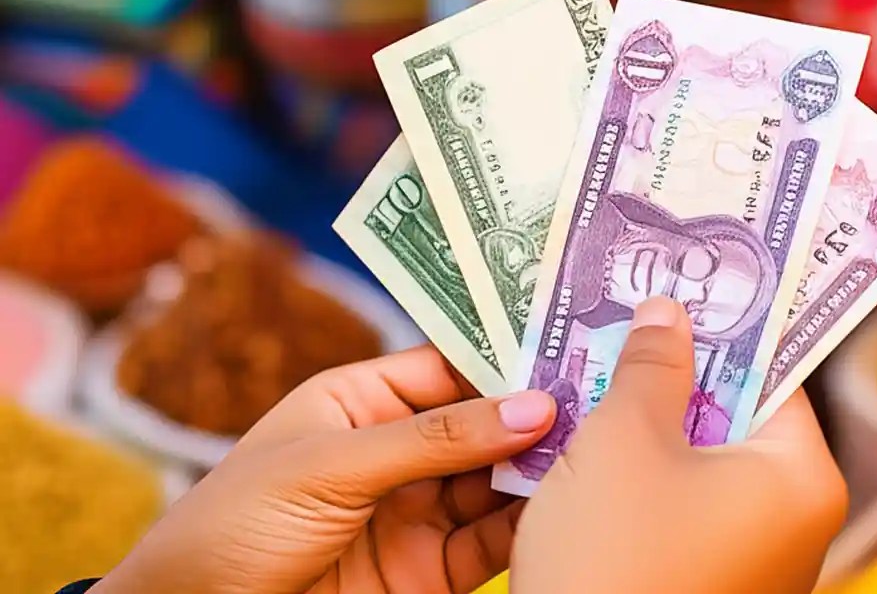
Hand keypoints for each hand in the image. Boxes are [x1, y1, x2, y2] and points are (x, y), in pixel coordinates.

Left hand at [95, 347, 554, 593]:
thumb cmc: (235, 523)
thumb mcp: (331, 465)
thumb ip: (435, 438)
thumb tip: (533, 407)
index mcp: (362, 402)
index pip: (450, 367)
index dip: (506, 357)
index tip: (571, 345)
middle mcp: (398, 451)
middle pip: (484, 424)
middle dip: (537, 413)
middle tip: (601, 397)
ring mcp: (417, 511)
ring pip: (498, 481)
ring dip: (541, 469)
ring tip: (594, 449)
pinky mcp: (431, 570)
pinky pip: (492, 541)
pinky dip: (528, 525)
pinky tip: (562, 507)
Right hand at [512, 297, 848, 592]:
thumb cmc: (616, 564)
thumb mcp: (623, 442)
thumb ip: (650, 366)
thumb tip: (667, 313)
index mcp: (801, 475)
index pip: (771, 370)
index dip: (718, 324)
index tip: (678, 284)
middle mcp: (797, 518)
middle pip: (736, 413)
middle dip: (673, 373)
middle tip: (621, 328)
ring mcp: (756, 557)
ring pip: (703, 460)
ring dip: (650, 423)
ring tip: (594, 384)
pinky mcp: (712, 582)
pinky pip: (684, 505)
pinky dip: (644, 476)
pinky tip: (592, 453)